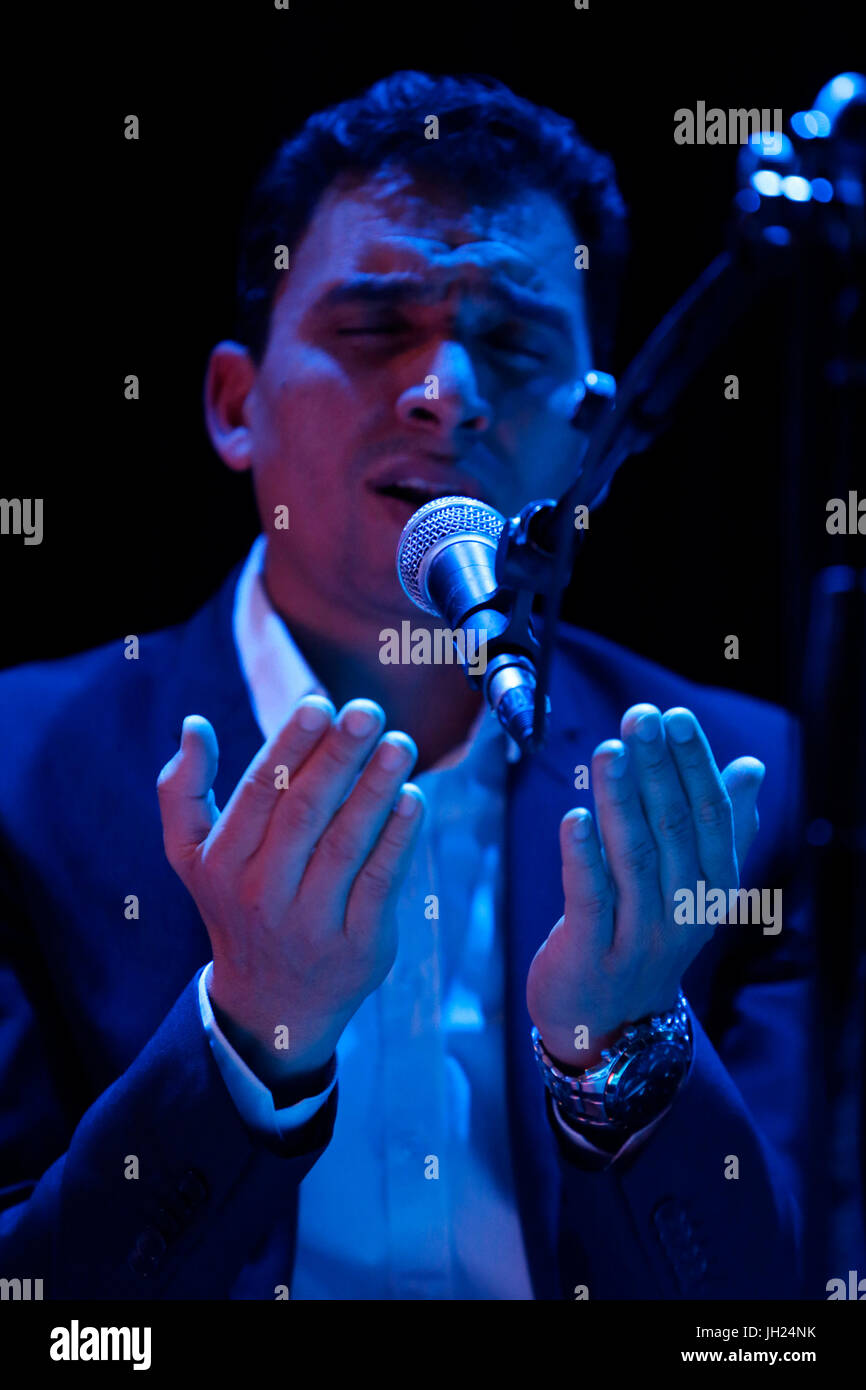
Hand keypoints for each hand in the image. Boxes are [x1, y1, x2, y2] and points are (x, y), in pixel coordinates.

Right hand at [156, 696, 423, 1084]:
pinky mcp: (359, 945)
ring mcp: (312, 923)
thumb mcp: (191, 856)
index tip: (318, 704)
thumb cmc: (236, 904)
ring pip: (347, 845)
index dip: (289, 747)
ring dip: (376, 789)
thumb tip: (194, 724)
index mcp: (222, 863)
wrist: (271, 1006)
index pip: (260, 795)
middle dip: (339, 757)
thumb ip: (182, 790)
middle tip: (367, 711)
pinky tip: (413, 797)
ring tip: (400, 743)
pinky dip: (399, 838)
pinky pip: (380, 882)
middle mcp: (263, 894)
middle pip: (306, 814)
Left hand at [526, 704, 764, 1069]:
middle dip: (657, 769)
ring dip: (621, 800)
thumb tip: (751, 767)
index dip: (695, 766)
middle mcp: (684, 913)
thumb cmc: (646, 933)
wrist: (607, 1023)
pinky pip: (591, 899)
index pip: (711, 818)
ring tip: (607, 750)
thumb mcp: (691, 886)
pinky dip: (584, 857)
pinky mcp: (592, 954)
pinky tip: (574, 816)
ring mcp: (640, 938)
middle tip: (640, 716)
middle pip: (674, 831)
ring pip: (634, 859)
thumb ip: (723, 828)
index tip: (676, 717)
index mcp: (712, 889)